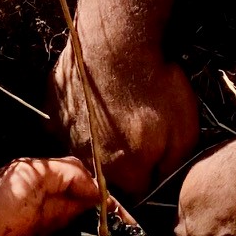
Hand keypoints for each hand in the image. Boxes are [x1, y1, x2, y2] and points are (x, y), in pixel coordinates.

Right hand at [48, 34, 198, 197]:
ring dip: (98, 134)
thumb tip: (159, 184)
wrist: (116, 43)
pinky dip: (79, 112)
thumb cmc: (154, 88)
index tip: (155, 153)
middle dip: (123, 154)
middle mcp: (87, 160)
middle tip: (137, 124)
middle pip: (108, 170)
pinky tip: (95, 96)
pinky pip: (67, 119)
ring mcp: (65, 133)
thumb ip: (170, 169)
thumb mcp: (184, 133)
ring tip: (116, 107)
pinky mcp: (52, 107)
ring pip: (84, 145)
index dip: (148, 174)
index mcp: (121, 172)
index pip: (136, 191)